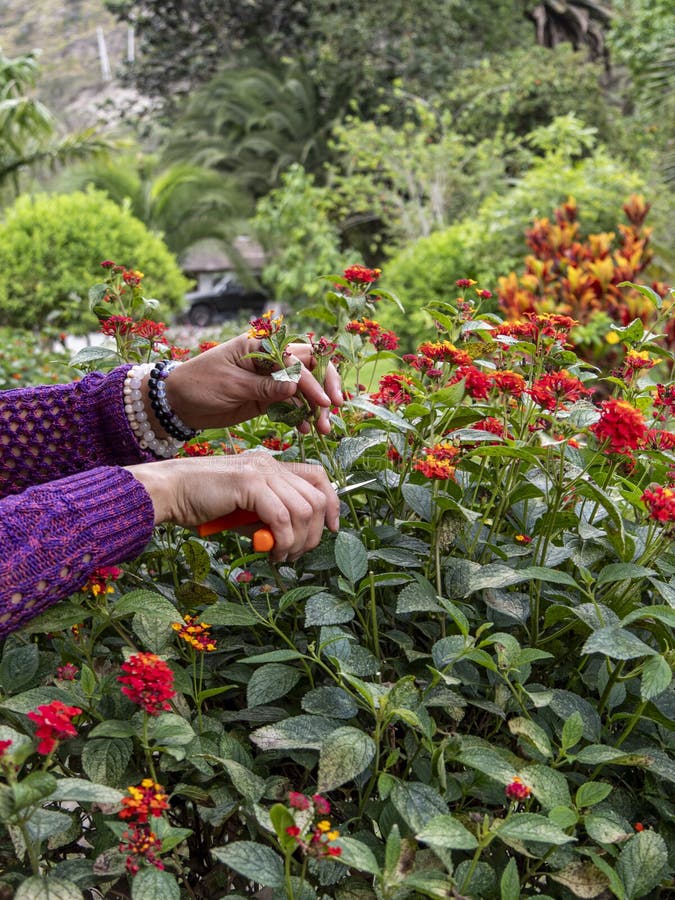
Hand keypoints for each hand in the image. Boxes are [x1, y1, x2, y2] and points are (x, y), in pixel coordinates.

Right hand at [126, 453, 339, 561]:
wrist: (168, 491)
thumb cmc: (200, 503)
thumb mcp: (242, 511)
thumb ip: (267, 520)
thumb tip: (288, 541)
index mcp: (271, 465)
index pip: (318, 477)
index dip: (332, 504)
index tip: (331, 529)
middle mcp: (270, 464)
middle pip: (317, 498)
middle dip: (314, 533)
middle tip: (295, 554)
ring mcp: (261, 471)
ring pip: (304, 510)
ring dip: (298, 541)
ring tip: (280, 556)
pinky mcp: (249, 483)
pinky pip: (282, 518)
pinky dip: (282, 540)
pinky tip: (271, 551)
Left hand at [158, 333, 342, 434]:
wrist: (178, 403)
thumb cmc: (199, 384)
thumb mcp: (231, 384)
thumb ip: (264, 387)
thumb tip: (295, 388)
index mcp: (261, 346)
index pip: (298, 358)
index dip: (314, 379)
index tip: (324, 402)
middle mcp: (271, 360)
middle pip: (310, 368)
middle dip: (325, 387)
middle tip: (333, 409)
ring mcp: (271, 380)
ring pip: (305, 390)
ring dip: (316, 407)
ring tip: (322, 428)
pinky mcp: (268, 399)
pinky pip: (293, 406)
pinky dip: (302, 417)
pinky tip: (307, 430)